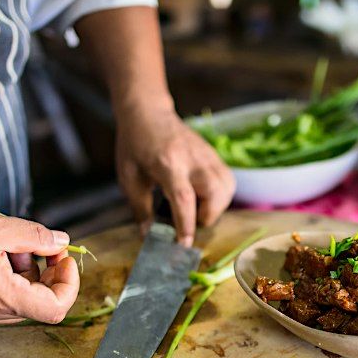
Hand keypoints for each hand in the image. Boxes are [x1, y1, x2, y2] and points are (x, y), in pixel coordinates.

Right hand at [0, 204, 79, 324]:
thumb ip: (34, 236)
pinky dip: (4, 279)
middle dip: (45, 273)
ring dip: (23, 274)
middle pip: (38, 304)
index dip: (68, 284)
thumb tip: (62, 242)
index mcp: (1, 297)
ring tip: (3, 245)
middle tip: (33, 243)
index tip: (63, 257)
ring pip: (18, 301)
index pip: (56, 309)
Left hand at [115, 100, 235, 245]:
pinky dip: (220, 196)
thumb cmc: (135, 146)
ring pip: (227, 188)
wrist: (148, 113)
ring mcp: (208, 155)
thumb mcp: (129, 178)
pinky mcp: (215, 156)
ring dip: (215, 206)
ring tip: (197, 207)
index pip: (184, 198)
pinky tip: (204, 196)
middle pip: (215, 192)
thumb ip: (141, 208)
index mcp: (168, 163)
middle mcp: (193, 158)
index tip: (183, 245)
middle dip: (206, 215)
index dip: (186, 225)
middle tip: (190, 218)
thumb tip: (149, 236)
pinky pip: (228, 182)